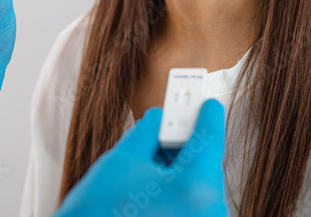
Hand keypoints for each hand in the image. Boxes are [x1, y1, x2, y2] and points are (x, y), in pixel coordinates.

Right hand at [54, 99, 227, 216]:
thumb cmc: (98, 212)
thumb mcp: (123, 159)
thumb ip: (148, 132)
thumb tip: (159, 120)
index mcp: (195, 187)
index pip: (211, 140)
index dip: (208, 117)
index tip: (208, 105)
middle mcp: (208, 211)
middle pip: (206, 164)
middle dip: (187, 144)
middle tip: (171, 127)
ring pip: (200, 186)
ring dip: (183, 168)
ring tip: (154, 157)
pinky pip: (194, 204)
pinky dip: (180, 189)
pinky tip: (156, 180)